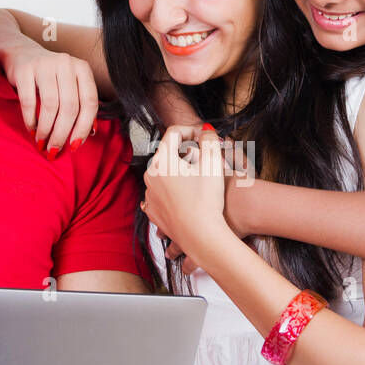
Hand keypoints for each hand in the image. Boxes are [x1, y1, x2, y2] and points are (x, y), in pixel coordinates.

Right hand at [0, 8, 99, 154]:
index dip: (84, 127)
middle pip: (70, 107)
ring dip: (46, 129)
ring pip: (51, 105)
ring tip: (42, 142)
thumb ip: (81, 105)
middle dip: (62, 133)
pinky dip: (30, 120)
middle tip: (54, 149)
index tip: (75, 146)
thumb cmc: (50, 77)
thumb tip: (91, 133)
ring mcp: (44, 64)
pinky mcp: (24, 70)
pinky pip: (29, 101)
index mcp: (82, 69)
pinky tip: (32, 129)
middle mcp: (66, 64)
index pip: (90, 102)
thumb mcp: (69, 86)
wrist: (20, 53)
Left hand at [143, 124, 229, 261]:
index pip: (174, 133)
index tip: (205, 136)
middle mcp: (150, 176)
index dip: (192, 129)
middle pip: (169, 153)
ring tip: (200, 180)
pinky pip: (163, 194)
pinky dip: (175, 191)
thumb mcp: (214, 161)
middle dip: (187, 152)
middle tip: (205, 158)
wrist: (202, 235)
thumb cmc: (207, 199)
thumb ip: (210, 139)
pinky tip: (189, 196)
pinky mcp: (154, 211)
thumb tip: (206, 131)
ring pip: (166, 174)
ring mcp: (150, 195)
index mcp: (161, 160)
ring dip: (182, 172)